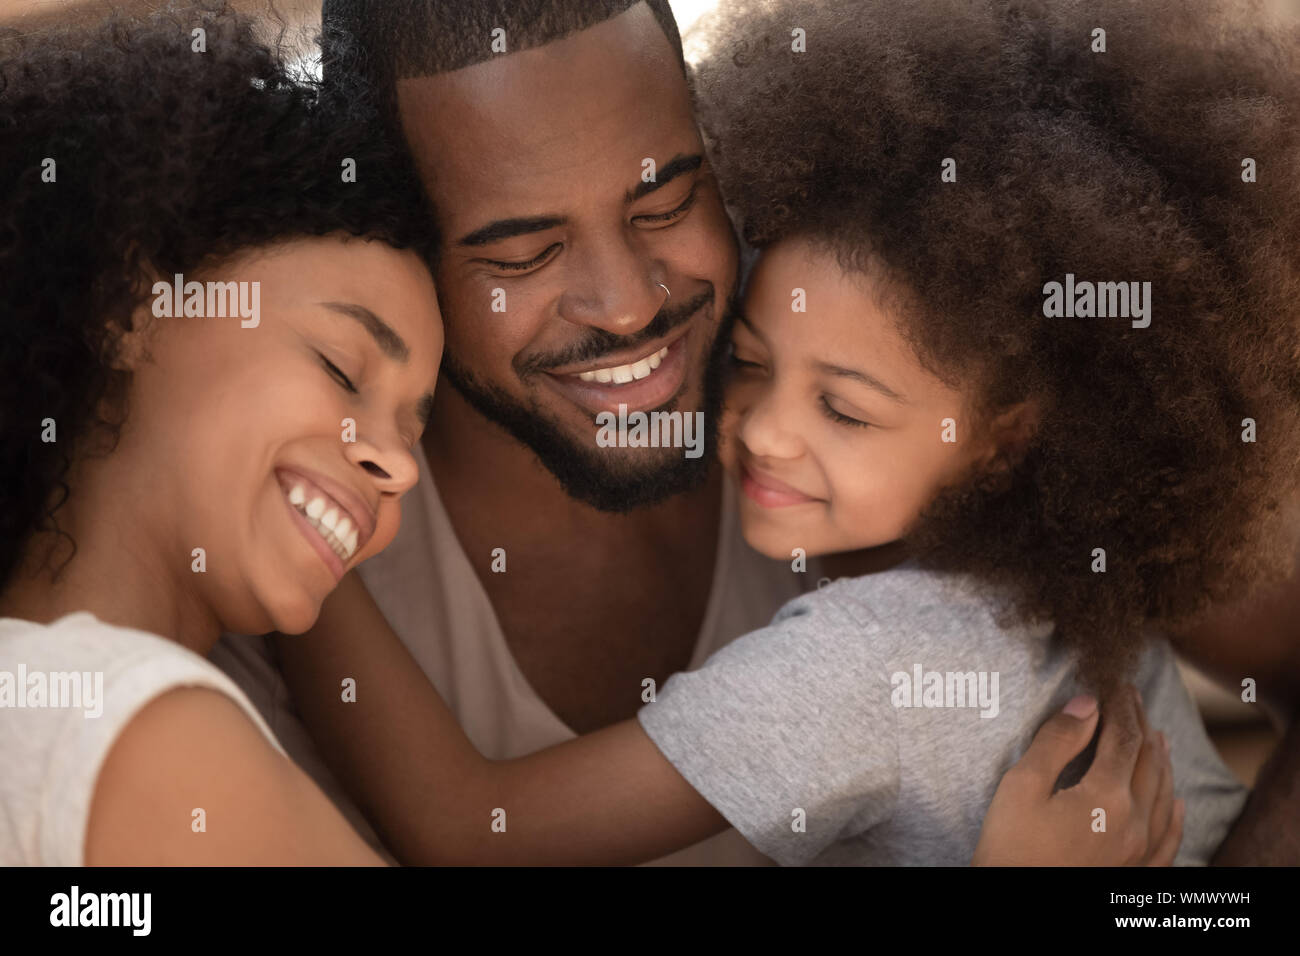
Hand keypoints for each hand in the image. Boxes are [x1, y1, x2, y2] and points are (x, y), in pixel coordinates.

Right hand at [972, 685, 1183, 864]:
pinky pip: (1169, 839)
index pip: (1124, 737)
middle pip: (1149, 761)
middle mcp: (1135, 823)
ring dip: (1161, 760)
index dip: (1121, 707)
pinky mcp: (1136, 873)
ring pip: (1163, 795)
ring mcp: (1140, 853)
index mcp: (1107, 797)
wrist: (1017, 908)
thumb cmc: (1010, 848)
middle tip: (1132, 700)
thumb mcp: (1021, 786)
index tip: (1117, 685)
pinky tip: (1174, 800)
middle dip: (1141, 725)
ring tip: (1156, 736)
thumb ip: (1057, 741)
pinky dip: (1174, 813)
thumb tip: (1087, 703)